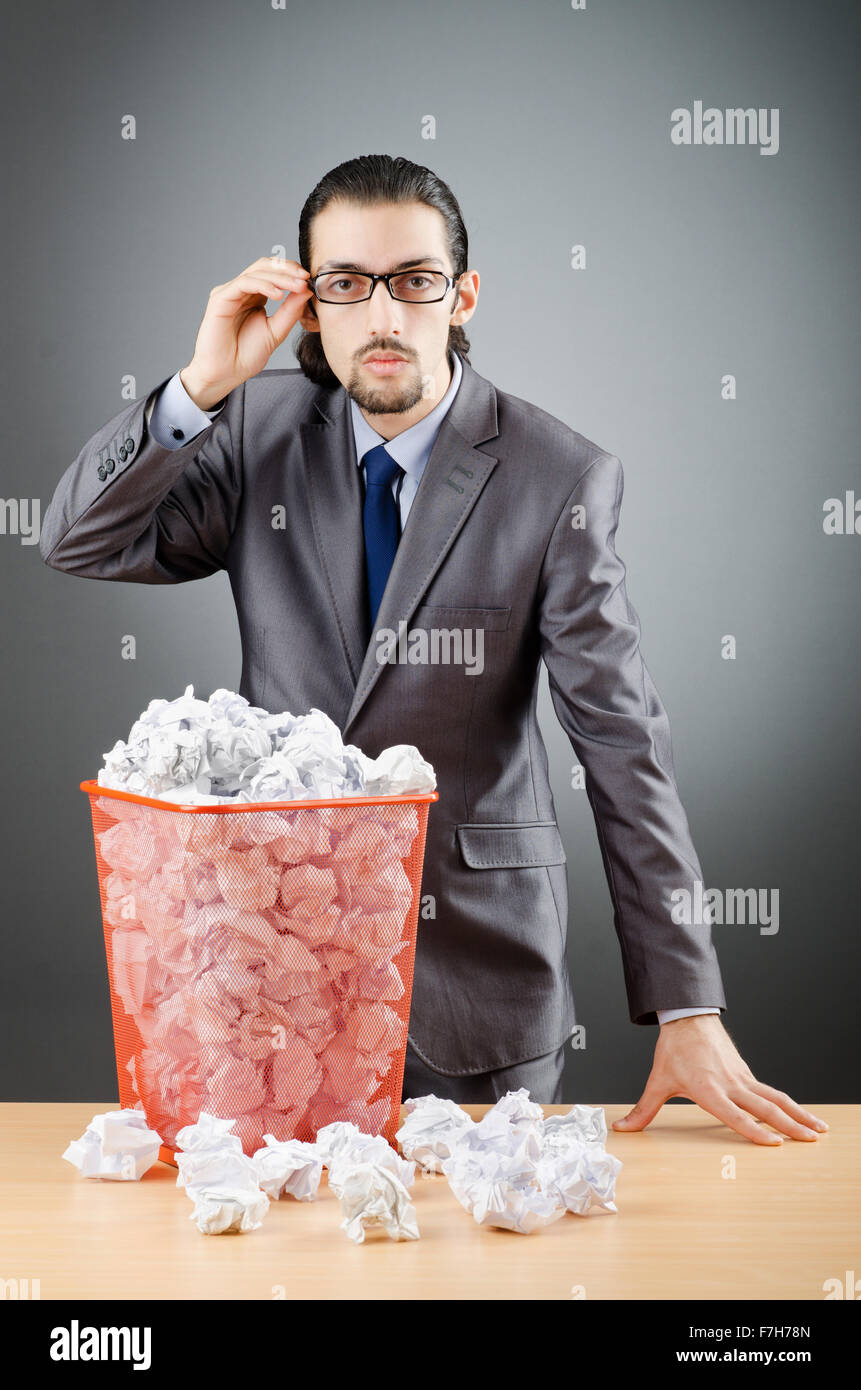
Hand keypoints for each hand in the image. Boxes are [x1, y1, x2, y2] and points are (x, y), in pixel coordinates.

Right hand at [180, 255, 313, 407]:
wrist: (226, 374)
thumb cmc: (245, 356)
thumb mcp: (276, 331)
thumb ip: (290, 311)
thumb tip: (306, 290)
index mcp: (254, 296)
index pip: (273, 273)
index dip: (291, 272)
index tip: (309, 279)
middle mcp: (241, 291)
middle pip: (264, 266)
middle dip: (287, 269)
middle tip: (305, 277)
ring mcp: (230, 292)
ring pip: (256, 272)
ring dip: (280, 277)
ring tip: (297, 286)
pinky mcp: (220, 298)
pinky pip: (244, 283)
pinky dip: (263, 285)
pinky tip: (279, 295)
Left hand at [612, 1015, 828, 1144]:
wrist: (687, 1017)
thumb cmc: (674, 1049)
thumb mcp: (657, 1080)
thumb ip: (643, 1109)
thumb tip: (622, 1128)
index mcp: (709, 1089)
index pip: (734, 1115)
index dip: (754, 1130)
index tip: (776, 1144)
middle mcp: (730, 1084)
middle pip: (766, 1107)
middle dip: (791, 1125)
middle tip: (811, 1139)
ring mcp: (741, 1078)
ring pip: (775, 1098)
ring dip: (798, 1113)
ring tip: (818, 1129)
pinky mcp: (745, 1073)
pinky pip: (770, 1091)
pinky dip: (788, 1104)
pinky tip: (799, 1114)